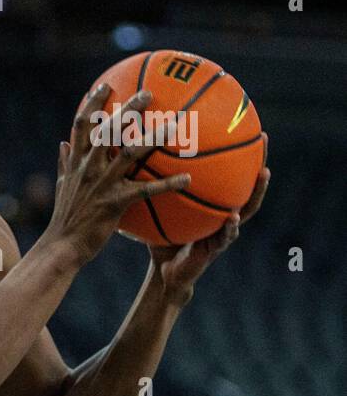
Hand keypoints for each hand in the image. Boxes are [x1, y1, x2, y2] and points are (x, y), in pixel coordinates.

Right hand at [41, 84, 190, 267]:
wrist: (63, 246)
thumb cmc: (66, 217)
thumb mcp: (62, 185)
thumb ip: (64, 162)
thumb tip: (62, 143)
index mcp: (76, 161)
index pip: (82, 124)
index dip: (92, 103)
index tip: (104, 86)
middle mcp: (89, 168)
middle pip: (109, 130)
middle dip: (128, 109)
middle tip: (148, 93)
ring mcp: (102, 184)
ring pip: (130, 153)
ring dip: (154, 137)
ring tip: (175, 124)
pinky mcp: (115, 203)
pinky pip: (146, 190)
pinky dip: (168, 184)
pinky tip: (188, 179)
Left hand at [147, 142, 268, 303]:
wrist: (165, 273)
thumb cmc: (162, 238)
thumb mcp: (154, 209)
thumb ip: (149, 188)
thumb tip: (131, 157)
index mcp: (209, 200)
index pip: (224, 171)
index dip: (231, 149)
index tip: (238, 122)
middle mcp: (220, 211)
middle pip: (243, 181)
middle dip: (256, 159)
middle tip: (264, 137)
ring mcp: (222, 229)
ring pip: (246, 207)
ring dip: (258, 191)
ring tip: (265, 174)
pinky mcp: (215, 249)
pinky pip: (226, 236)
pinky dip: (230, 228)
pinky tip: (232, 218)